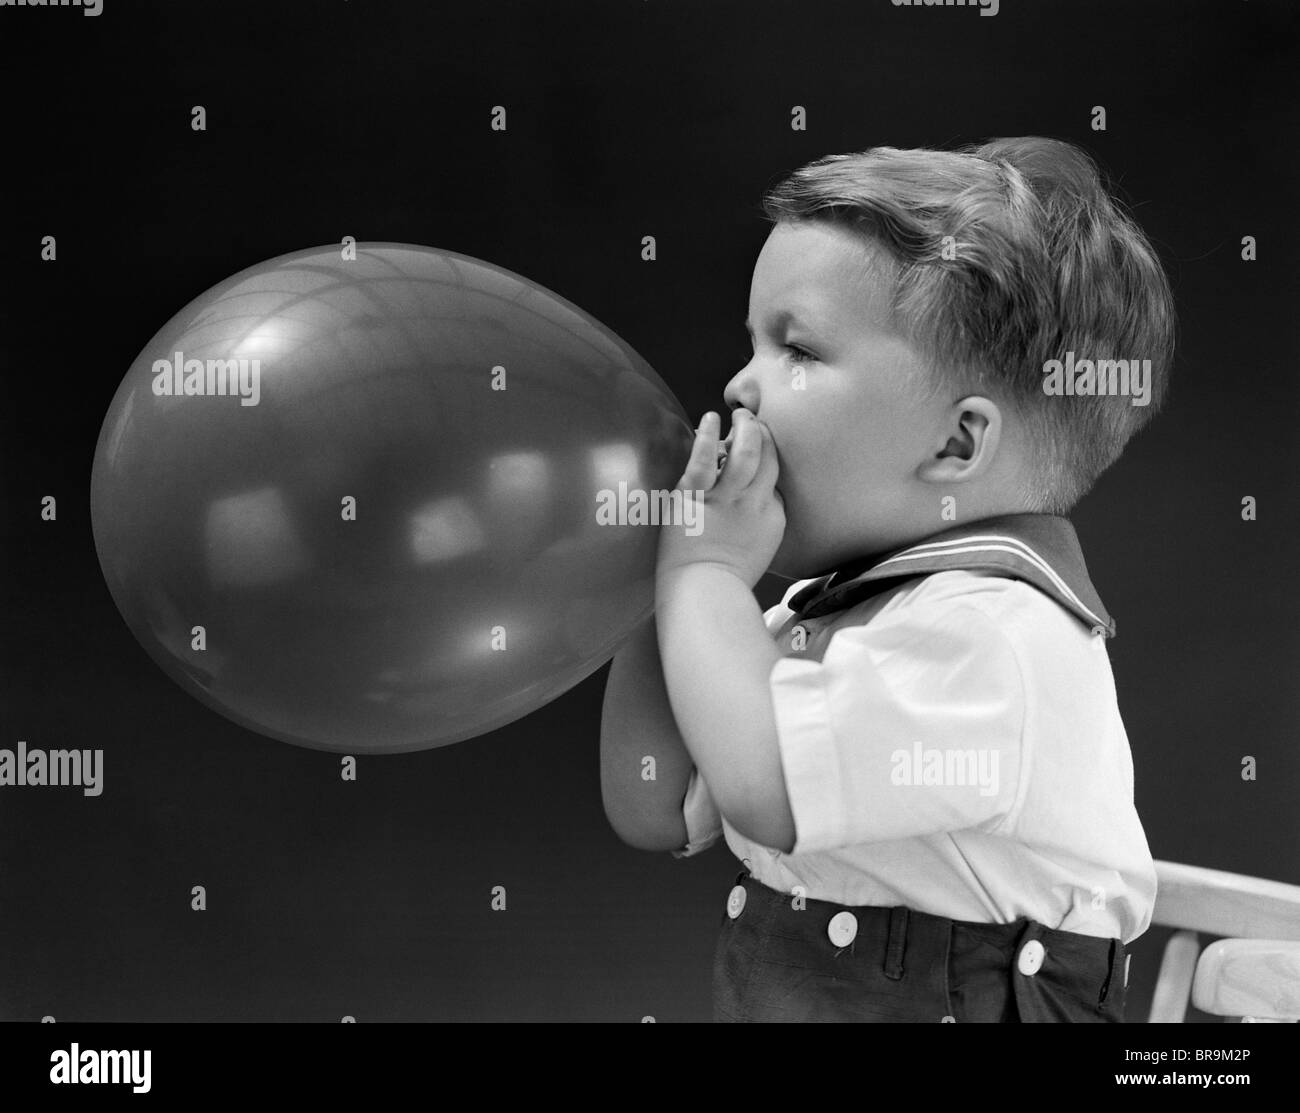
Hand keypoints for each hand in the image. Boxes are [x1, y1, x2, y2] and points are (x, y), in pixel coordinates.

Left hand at [656, 408, 784, 589]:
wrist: (703, 592)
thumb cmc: (725, 578)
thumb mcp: (760, 548)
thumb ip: (763, 520)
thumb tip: (760, 498)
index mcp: (771, 516)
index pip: (775, 478)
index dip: (767, 460)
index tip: (757, 449)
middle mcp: (754, 503)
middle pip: (769, 458)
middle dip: (763, 435)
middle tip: (753, 421)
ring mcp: (726, 499)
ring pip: (746, 453)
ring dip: (745, 429)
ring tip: (740, 416)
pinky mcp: (696, 498)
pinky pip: (705, 461)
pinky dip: (708, 436)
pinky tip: (710, 418)